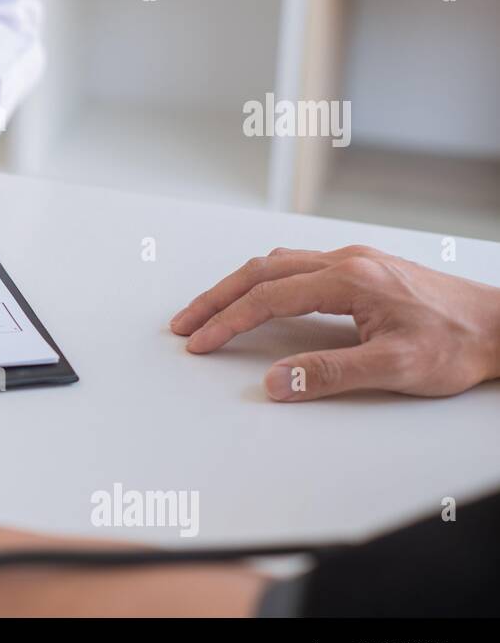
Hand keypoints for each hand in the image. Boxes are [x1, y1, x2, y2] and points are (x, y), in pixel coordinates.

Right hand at [170, 245, 499, 400]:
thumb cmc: (458, 343)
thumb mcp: (395, 367)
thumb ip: (329, 373)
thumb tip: (274, 381)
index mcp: (349, 279)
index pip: (269, 297)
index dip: (227, 321)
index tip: (199, 343)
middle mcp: (346, 261)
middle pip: (261, 271)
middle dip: (216, 298)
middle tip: (184, 324)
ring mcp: (353, 261)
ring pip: (276, 264)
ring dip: (236, 287)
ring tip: (208, 312)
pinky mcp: (360, 269)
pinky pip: (295, 266)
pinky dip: (262, 282)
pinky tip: (258, 297)